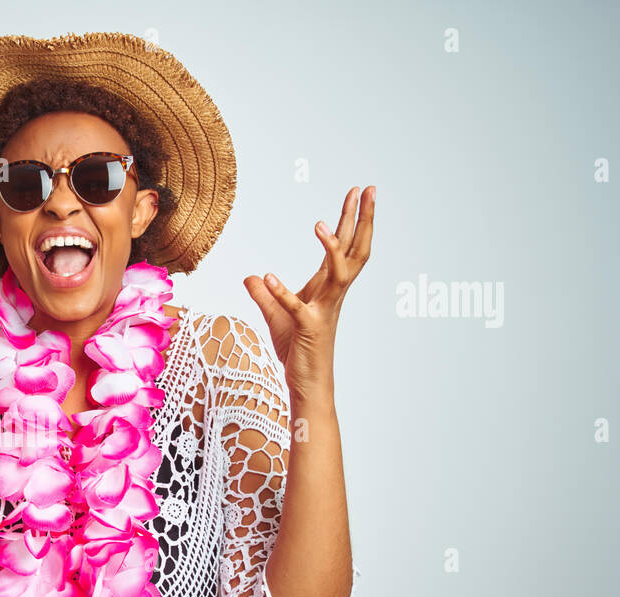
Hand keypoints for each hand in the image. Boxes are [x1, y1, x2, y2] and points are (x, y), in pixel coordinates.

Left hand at [243, 185, 373, 404]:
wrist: (308, 384)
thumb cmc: (298, 351)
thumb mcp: (276, 317)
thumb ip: (265, 295)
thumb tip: (251, 276)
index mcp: (327, 288)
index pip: (344, 246)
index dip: (351, 218)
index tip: (359, 190)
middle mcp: (332, 296)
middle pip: (354, 251)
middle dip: (362, 220)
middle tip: (368, 189)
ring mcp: (323, 312)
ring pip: (338, 274)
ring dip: (331, 248)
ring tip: (319, 224)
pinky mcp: (308, 330)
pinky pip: (296, 309)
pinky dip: (282, 294)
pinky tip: (267, 278)